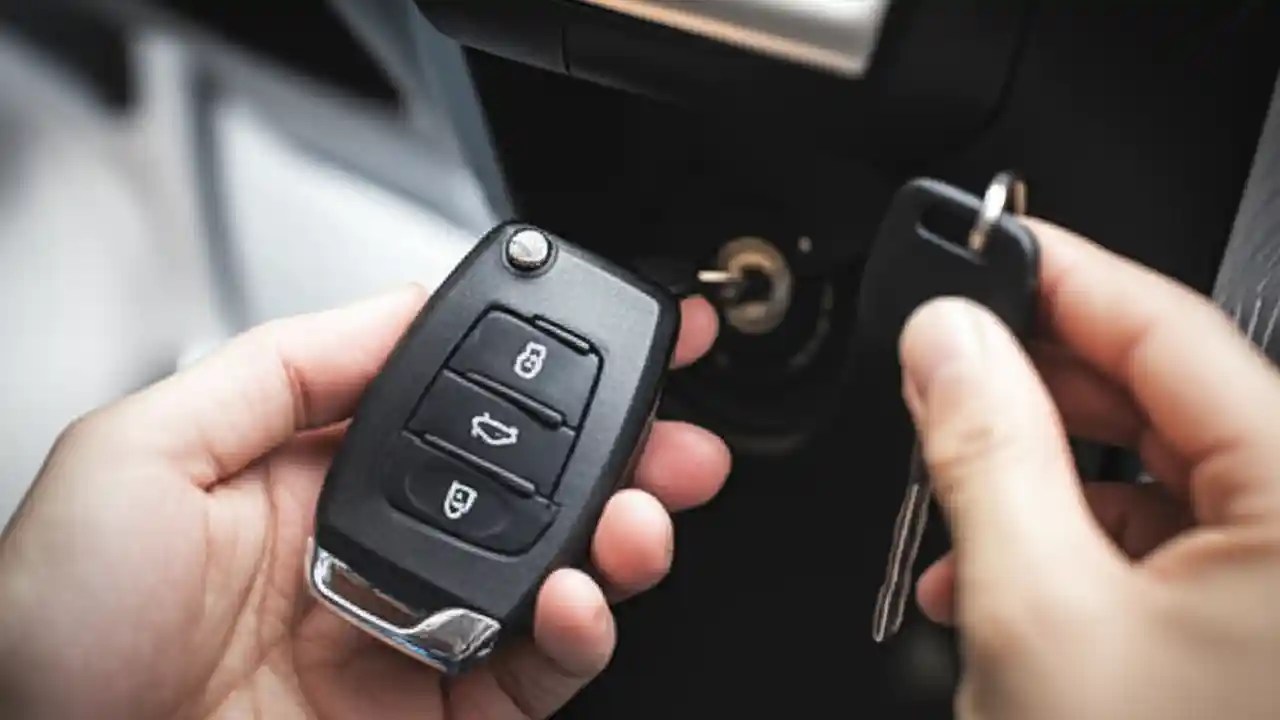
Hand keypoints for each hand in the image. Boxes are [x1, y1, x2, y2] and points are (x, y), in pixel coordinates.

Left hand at [0, 285, 730, 719]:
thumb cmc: (49, 631)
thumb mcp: (146, 449)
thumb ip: (288, 367)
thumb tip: (408, 303)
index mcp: (316, 475)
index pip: (460, 406)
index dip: (542, 371)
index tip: (615, 335)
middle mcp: (380, 553)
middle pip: (532, 492)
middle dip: (623, 457)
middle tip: (680, 438)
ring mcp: (415, 638)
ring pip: (559, 579)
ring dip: (622, 541)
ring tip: (642, 520)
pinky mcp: (439, 717)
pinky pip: (540, 673)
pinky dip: (581, 636)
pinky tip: (577, 602)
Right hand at [899, 219, 1279, 718]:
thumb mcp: (1036, 612)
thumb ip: (985, 452)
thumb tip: (948, 341)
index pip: (1176, 332)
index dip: (1062, 277)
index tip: (987, 245)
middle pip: (1166, 396)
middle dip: (1037, 383)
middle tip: (947, 363)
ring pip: (1159, 469)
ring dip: (1043, 473)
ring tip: (957, 494)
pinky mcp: (1258, 630)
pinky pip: (1166, 540)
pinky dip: (1075, 540)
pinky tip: (1000, 569)